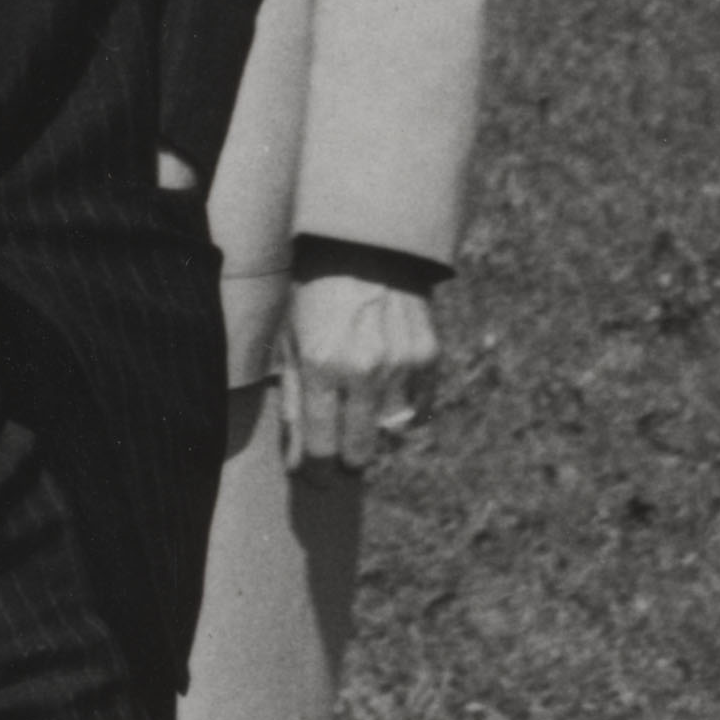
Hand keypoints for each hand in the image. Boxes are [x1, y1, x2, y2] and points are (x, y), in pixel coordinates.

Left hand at [279, 274, 439, 468]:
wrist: (366, 244)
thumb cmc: (316, 294)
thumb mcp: (290, 343)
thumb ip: (292, 405)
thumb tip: (296, 462)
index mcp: (320, 366)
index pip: (321, 448)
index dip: (315, 472)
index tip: (313, 475)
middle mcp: (364, 370)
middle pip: (360, 452)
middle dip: (345, 462)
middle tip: (337, 456)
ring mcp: (401, 364)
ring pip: (392, 436)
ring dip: (375, 435)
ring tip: (361, 418)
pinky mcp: (429, 357)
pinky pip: (419, 410)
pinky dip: (402, 413)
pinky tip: (386, 396)